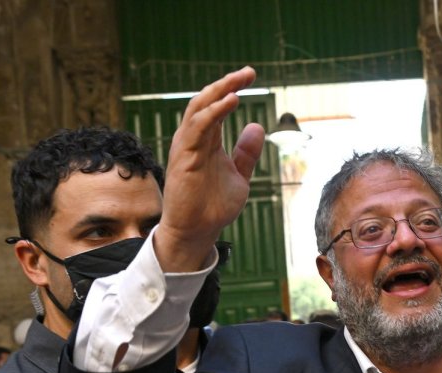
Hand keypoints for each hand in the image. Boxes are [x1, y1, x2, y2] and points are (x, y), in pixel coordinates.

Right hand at [156, 67, 266, 271]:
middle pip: (207, 100)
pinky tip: (231, 101)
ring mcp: (187, 146)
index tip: (251, 76)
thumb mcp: (239, 176)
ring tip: (239, 83)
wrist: (197, 232)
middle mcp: (194, 139)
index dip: (232, 88)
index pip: (217, 106)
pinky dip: (214, 112)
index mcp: (207, 141)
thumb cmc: (213, 207)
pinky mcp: (185, 157)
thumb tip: (257, 126)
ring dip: (219, 91)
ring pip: (199, 108)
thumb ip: (247, 153)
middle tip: (249, 72)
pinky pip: (197, 127)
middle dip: (227, 83)